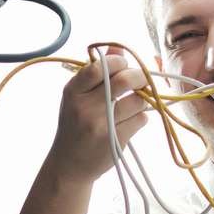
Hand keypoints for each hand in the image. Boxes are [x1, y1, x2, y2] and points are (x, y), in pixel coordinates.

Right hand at [47, 43, 150, 184]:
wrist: (69, 165)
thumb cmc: (76, 125)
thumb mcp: (79, 97)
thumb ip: (98, 72)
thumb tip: (120, 48)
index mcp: (73, 91)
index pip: (101, 66)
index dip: (119, 61)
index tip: (125, 66)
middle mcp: (85, 107)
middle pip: (125, 80)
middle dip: (141, 76)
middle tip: (143, 80)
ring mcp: (101, 125)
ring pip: (137, 100)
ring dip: (143, 100)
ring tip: (135, 104)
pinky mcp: (115, 140)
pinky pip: (141, 119)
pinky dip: (141, 117)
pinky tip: (130, 122)